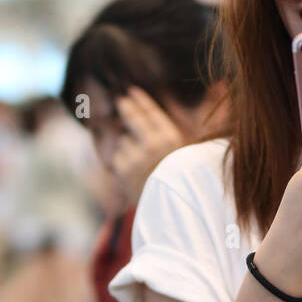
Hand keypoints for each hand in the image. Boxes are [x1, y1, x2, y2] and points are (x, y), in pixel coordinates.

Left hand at [110, 87, 185, 207]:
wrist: (172, 210)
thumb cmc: (179, 181)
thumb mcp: (182, 155)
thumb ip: (165, 135)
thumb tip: (146, 112)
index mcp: (172, 139)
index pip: (152, 111)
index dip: (141, 100)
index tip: (132, 91)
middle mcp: (153, 145)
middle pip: (132, 117)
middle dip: (126, 108)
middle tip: (121, 102)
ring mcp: (136, 157)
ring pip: (123, 140)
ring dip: (129, 146)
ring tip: (141, 161)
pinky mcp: (122, 170)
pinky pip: (118, 157)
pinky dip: (123, 162)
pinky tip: (134, 172)